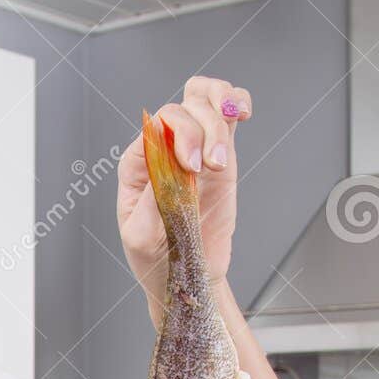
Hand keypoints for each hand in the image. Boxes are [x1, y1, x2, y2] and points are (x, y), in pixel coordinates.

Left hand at [116, 76, 252, 324]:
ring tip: (221, 158)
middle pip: (181, 110)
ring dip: (218, 118)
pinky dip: (236, 101)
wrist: (190, 277)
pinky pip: (227, 111)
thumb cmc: (158, 259)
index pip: (155, 128)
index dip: (177, 136)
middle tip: (209, 168)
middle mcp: (163, 150)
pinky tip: (241, 112)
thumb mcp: (142, 237)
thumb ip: (153, 197)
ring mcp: (193, 147)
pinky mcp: (221, 153)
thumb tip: (169, 164)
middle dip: (199, 132)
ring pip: (203, 100)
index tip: (192, 169)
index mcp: (137, 166)